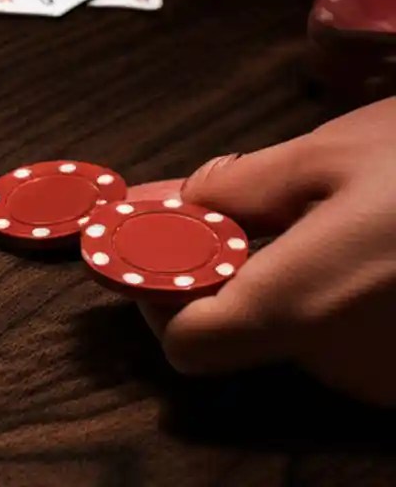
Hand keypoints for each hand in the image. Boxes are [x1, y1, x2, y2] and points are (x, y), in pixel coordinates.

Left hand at [133, 98, 395, 406]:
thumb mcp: (334, 153)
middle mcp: (340, 364)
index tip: (161, 246)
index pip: (187, 342)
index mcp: (299, 309)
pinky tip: (372, 246)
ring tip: (322, 215)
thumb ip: (242, 187)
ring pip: (296, 335)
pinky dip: (338, 298)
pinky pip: (351, 341)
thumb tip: (182, 203)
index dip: (160, 292)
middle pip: (240, 336)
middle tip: (233, 213)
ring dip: (284, 280)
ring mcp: (385, 380)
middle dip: (223, 273)